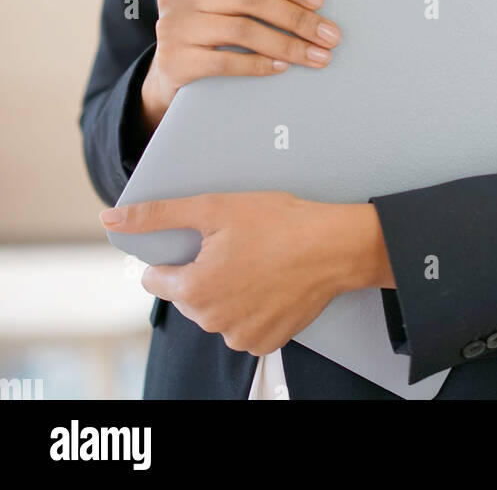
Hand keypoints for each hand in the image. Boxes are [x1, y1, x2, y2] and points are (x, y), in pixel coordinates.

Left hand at [100, 192, 386, 354]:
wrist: (334, 246)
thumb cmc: (278, 222)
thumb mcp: (214, 207)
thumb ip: (158, 215)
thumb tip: (111, 220)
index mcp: (193, 290)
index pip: (157, 278)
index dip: (177, 254)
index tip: (204, 241)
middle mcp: (212, 322)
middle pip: (188, 294)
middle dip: (204, 270)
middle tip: (237, 244)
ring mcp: (240, 336)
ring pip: (216, 311)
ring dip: (228, 289)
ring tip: (258, 260)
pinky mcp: (266, 342)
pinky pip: (243, 325)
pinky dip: (251, 306)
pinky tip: (269, 282)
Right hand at [142, 0, 341, 129]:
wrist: (166, 71)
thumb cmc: (206, 27)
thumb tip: (311, 2)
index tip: (317, 1)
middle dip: (296, 17)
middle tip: (328, 34)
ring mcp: (172, 26)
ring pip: (241, 30)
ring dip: (287, 44)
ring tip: (315, 55)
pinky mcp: (174, 60)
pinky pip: (225, 62)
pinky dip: (259, 64)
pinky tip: (282, 66)